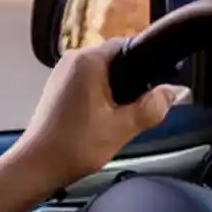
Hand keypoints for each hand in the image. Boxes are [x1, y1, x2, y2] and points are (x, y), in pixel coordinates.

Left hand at [10, 38, 183, 188]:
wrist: (36, 166)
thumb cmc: (74, 146)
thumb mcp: (122, 128)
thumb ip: (152, 107)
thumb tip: (176, 92)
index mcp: (89, 60)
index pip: (130, 45)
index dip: (148, 64)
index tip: (157, 86)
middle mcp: (74, 58)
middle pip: (118, 59)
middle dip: (133, 82)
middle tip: (139, 109)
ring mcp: (63, 72)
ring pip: (104, 72)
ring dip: (117, 91)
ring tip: (120, 117)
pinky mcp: (59, 87)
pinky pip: (90, 82)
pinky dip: (102, 96)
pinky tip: (103, 120)